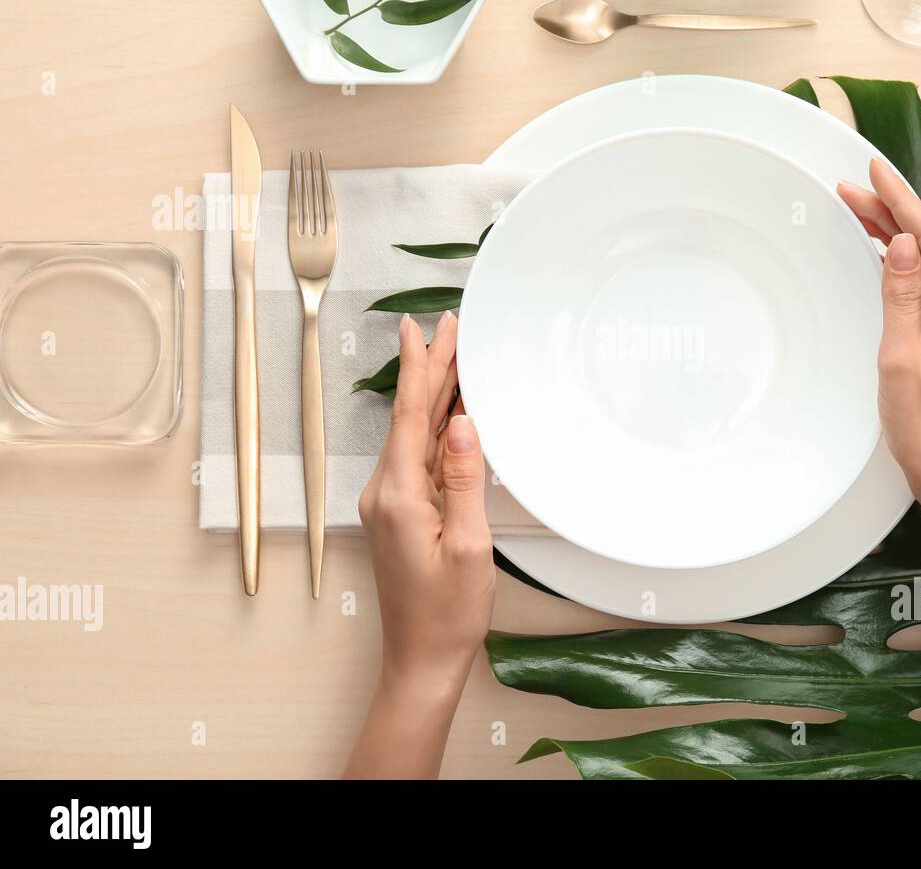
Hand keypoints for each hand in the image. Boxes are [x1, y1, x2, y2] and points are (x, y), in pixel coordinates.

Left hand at [358, 311, 494, 692]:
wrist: (421, 661)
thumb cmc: (446, 614)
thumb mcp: (469, 546)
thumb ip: (465, 479)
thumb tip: (464, 424)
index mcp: (398, 496)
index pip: (412, 415)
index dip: (422, 366)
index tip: (427, 327)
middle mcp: (384, 494)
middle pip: (410, 417)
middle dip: (430, 369)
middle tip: (447, 326)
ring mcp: (389, 504)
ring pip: (414, 435)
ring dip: (435, 395)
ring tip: (453, 356)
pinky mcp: (399, 515)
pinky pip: (418, 459)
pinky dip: (436, 429)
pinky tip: (452, 414)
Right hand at [838, 159, 920, 508]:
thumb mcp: (902, 362)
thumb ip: (901, 298)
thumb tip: (899, 245)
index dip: (899, 200)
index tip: (873, 170)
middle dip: (893, 213)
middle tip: (851, 190)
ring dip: (898, 236)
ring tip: (861, 213)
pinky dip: (908, 264)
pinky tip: (888, 258)